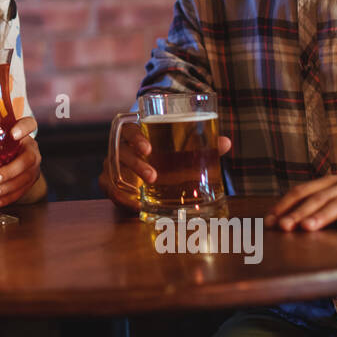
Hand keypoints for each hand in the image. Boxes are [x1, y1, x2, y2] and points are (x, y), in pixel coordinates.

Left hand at [0, 116, 40, 207]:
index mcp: (22, 132)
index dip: (24, 128)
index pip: (29, 124)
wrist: (12, 155)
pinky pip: (23, 190)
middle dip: (11, 170)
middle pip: (28, 158)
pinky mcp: (31, 180)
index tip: (14, 134)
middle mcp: (31, 148)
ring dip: (8, 187)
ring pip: (26, 177)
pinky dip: (9, 197)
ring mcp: (33, 166)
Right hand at [100, 131, 232, 210]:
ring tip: (142, 194)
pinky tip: (134, 205)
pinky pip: (110, 189)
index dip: (136, 139)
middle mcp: (119, 146)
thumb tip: (226, 143)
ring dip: (125, 184)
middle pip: (121, 153)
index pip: (129, 130)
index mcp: (133, 132)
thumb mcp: (179, 145)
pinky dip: (120, 197)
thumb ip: (200, 144)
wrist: (142, 158)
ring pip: (112, 172)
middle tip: (153, 177)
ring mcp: (112, 164)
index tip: (148, 149)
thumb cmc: (163, 149)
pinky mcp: (110, 181)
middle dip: (135, 165)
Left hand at [264, 170, 336, 230]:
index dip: (285, 204)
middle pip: (317, 199)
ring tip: (307, 227)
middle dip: (298, 213)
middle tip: (283, 226)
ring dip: (322, 216)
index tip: (270, 219)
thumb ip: (318, 199)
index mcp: (330, 182)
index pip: (302, 191)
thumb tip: (287, 215)